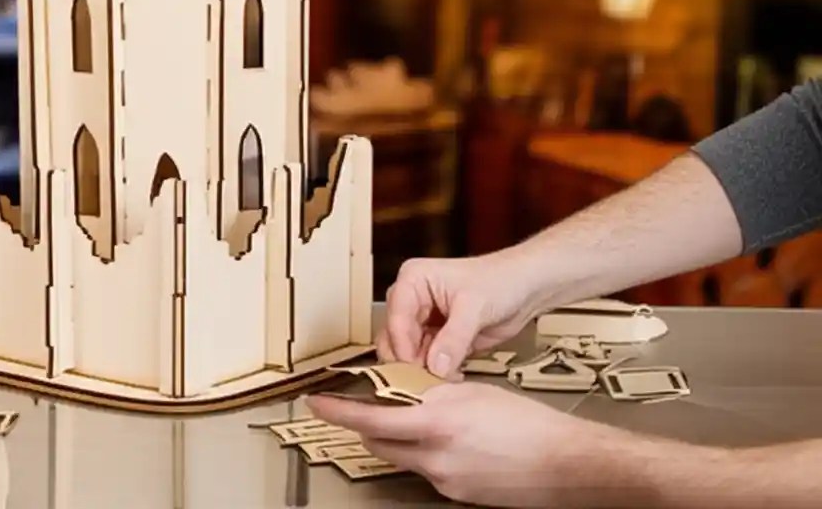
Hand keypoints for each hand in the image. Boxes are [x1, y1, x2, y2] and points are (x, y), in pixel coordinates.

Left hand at [306, 383, 629, 507]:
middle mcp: (434, 454)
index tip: (317, 401)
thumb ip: (434, 392)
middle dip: (368, 425)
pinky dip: (428, 455)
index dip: (338, 411)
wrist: (564, 464)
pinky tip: (454, 444)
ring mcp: (443, 479)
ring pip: (402, 457)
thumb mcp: (474, 392)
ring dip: (402, 439)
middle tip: (371, 407)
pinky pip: (427, 471)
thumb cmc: (529, 424)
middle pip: (378, 442)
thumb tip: (409, 387)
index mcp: (437, 421)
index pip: (370, 417)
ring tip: (428, 422)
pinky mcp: (455, 495)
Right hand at [379, 255, 545, 377]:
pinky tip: (452, 376)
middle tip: (428, 379)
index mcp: (412, 281)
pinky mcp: (437, 336)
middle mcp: (411, 299)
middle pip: (395, 337)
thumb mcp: (474, 307)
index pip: (396, 319)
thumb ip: (453, 339)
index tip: (418, 370)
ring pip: (408, 352)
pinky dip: (436, 371)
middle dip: (411, 360)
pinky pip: (426, 359)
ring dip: (423, 368)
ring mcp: (423, 319)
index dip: (404, 347)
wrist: (527, 287)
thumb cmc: (501, 281)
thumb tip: (435, 367)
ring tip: (444, 379)